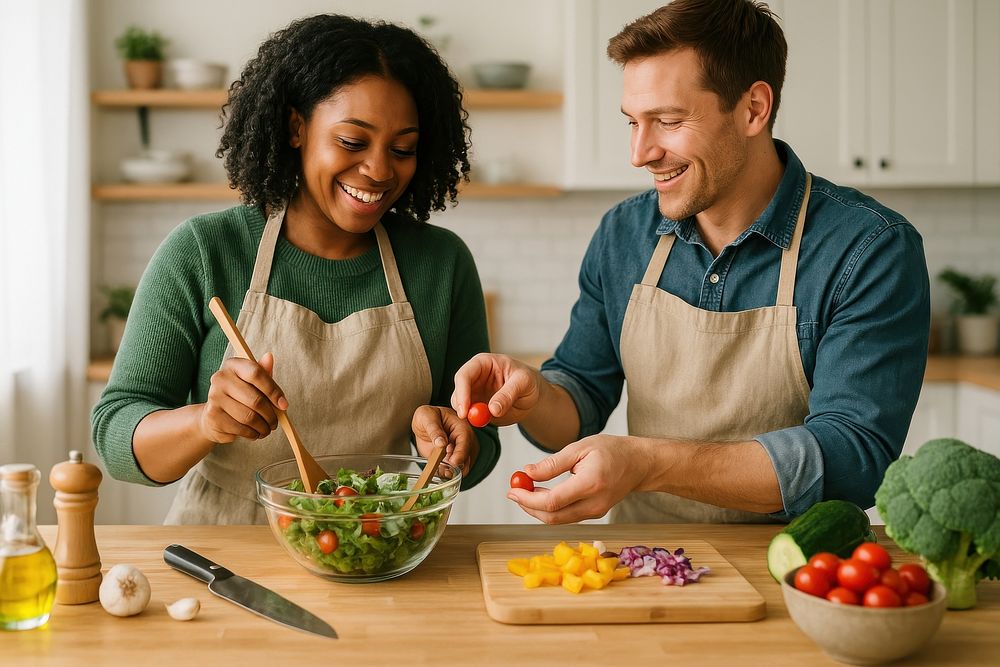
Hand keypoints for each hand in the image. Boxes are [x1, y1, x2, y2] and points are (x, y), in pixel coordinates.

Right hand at [198, 352, 288, 443]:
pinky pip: (240, 428)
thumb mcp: (252, 383)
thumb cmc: (239, 397)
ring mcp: (214, 397)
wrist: (212, 416)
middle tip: (275, 423)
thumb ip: (263, 372)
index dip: (273, 391)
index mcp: (233, 365)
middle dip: (271, 415)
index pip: (256, 374)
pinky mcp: (213, 416)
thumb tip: (269, 357)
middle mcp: (220, 378)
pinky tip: (254, 433)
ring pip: (249, 417)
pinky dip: (252, 434)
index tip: (284, 405)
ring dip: (263, 427)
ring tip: (266, 429)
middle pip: (256, 400)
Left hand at [411, 405, 478, 477]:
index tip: (453, 462)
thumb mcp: (427, 416)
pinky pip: (451, 472)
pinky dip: (445, 474)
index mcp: (461, 427)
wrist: (423, 424)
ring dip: (450, 472)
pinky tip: (436, 471)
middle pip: (467, 458)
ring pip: (461, 468)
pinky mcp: (450, 461)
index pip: (465, 442)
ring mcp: (457, 453)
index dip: (460, 453)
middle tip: (444, 469)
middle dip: (456, 466)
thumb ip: (434, 429)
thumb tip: (441, 443)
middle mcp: (462, 442)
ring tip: (438, 469)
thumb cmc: (428, 416)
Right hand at [451, 353, 541, 425]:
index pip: (464, 375)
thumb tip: (493, 410)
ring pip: (460, 404)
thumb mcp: (524, 383)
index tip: (465, 410)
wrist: (530, 394)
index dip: (462, 392)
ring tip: (486, 418)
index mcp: (482, 363)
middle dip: (460, 406)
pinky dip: (472, 420)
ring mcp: (473, 392)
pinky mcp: (475, 406)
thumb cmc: (527, 381)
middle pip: (457, 390)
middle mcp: (473, 377)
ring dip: (468, 414)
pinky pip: (468, 415)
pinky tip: (484, 421)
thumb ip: (508, 394)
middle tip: (468, 419)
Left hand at [507, 434, 646, 523]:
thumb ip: (552, 463)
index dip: (528, 500)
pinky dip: (550, 509)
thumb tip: (527, 472)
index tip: (512, 491)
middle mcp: (594, 504)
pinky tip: (541, 495)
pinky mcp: (595, 514)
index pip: (553, 501)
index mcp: (590, 484)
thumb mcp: (580, 447)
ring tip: (524, 491)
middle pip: (552, 517)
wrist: (639, 464)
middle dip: (528, 507)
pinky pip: (567, 517)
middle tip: (513, 492)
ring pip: (558, 520)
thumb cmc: (612, 450)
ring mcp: (596, 512)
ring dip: (537, 509)